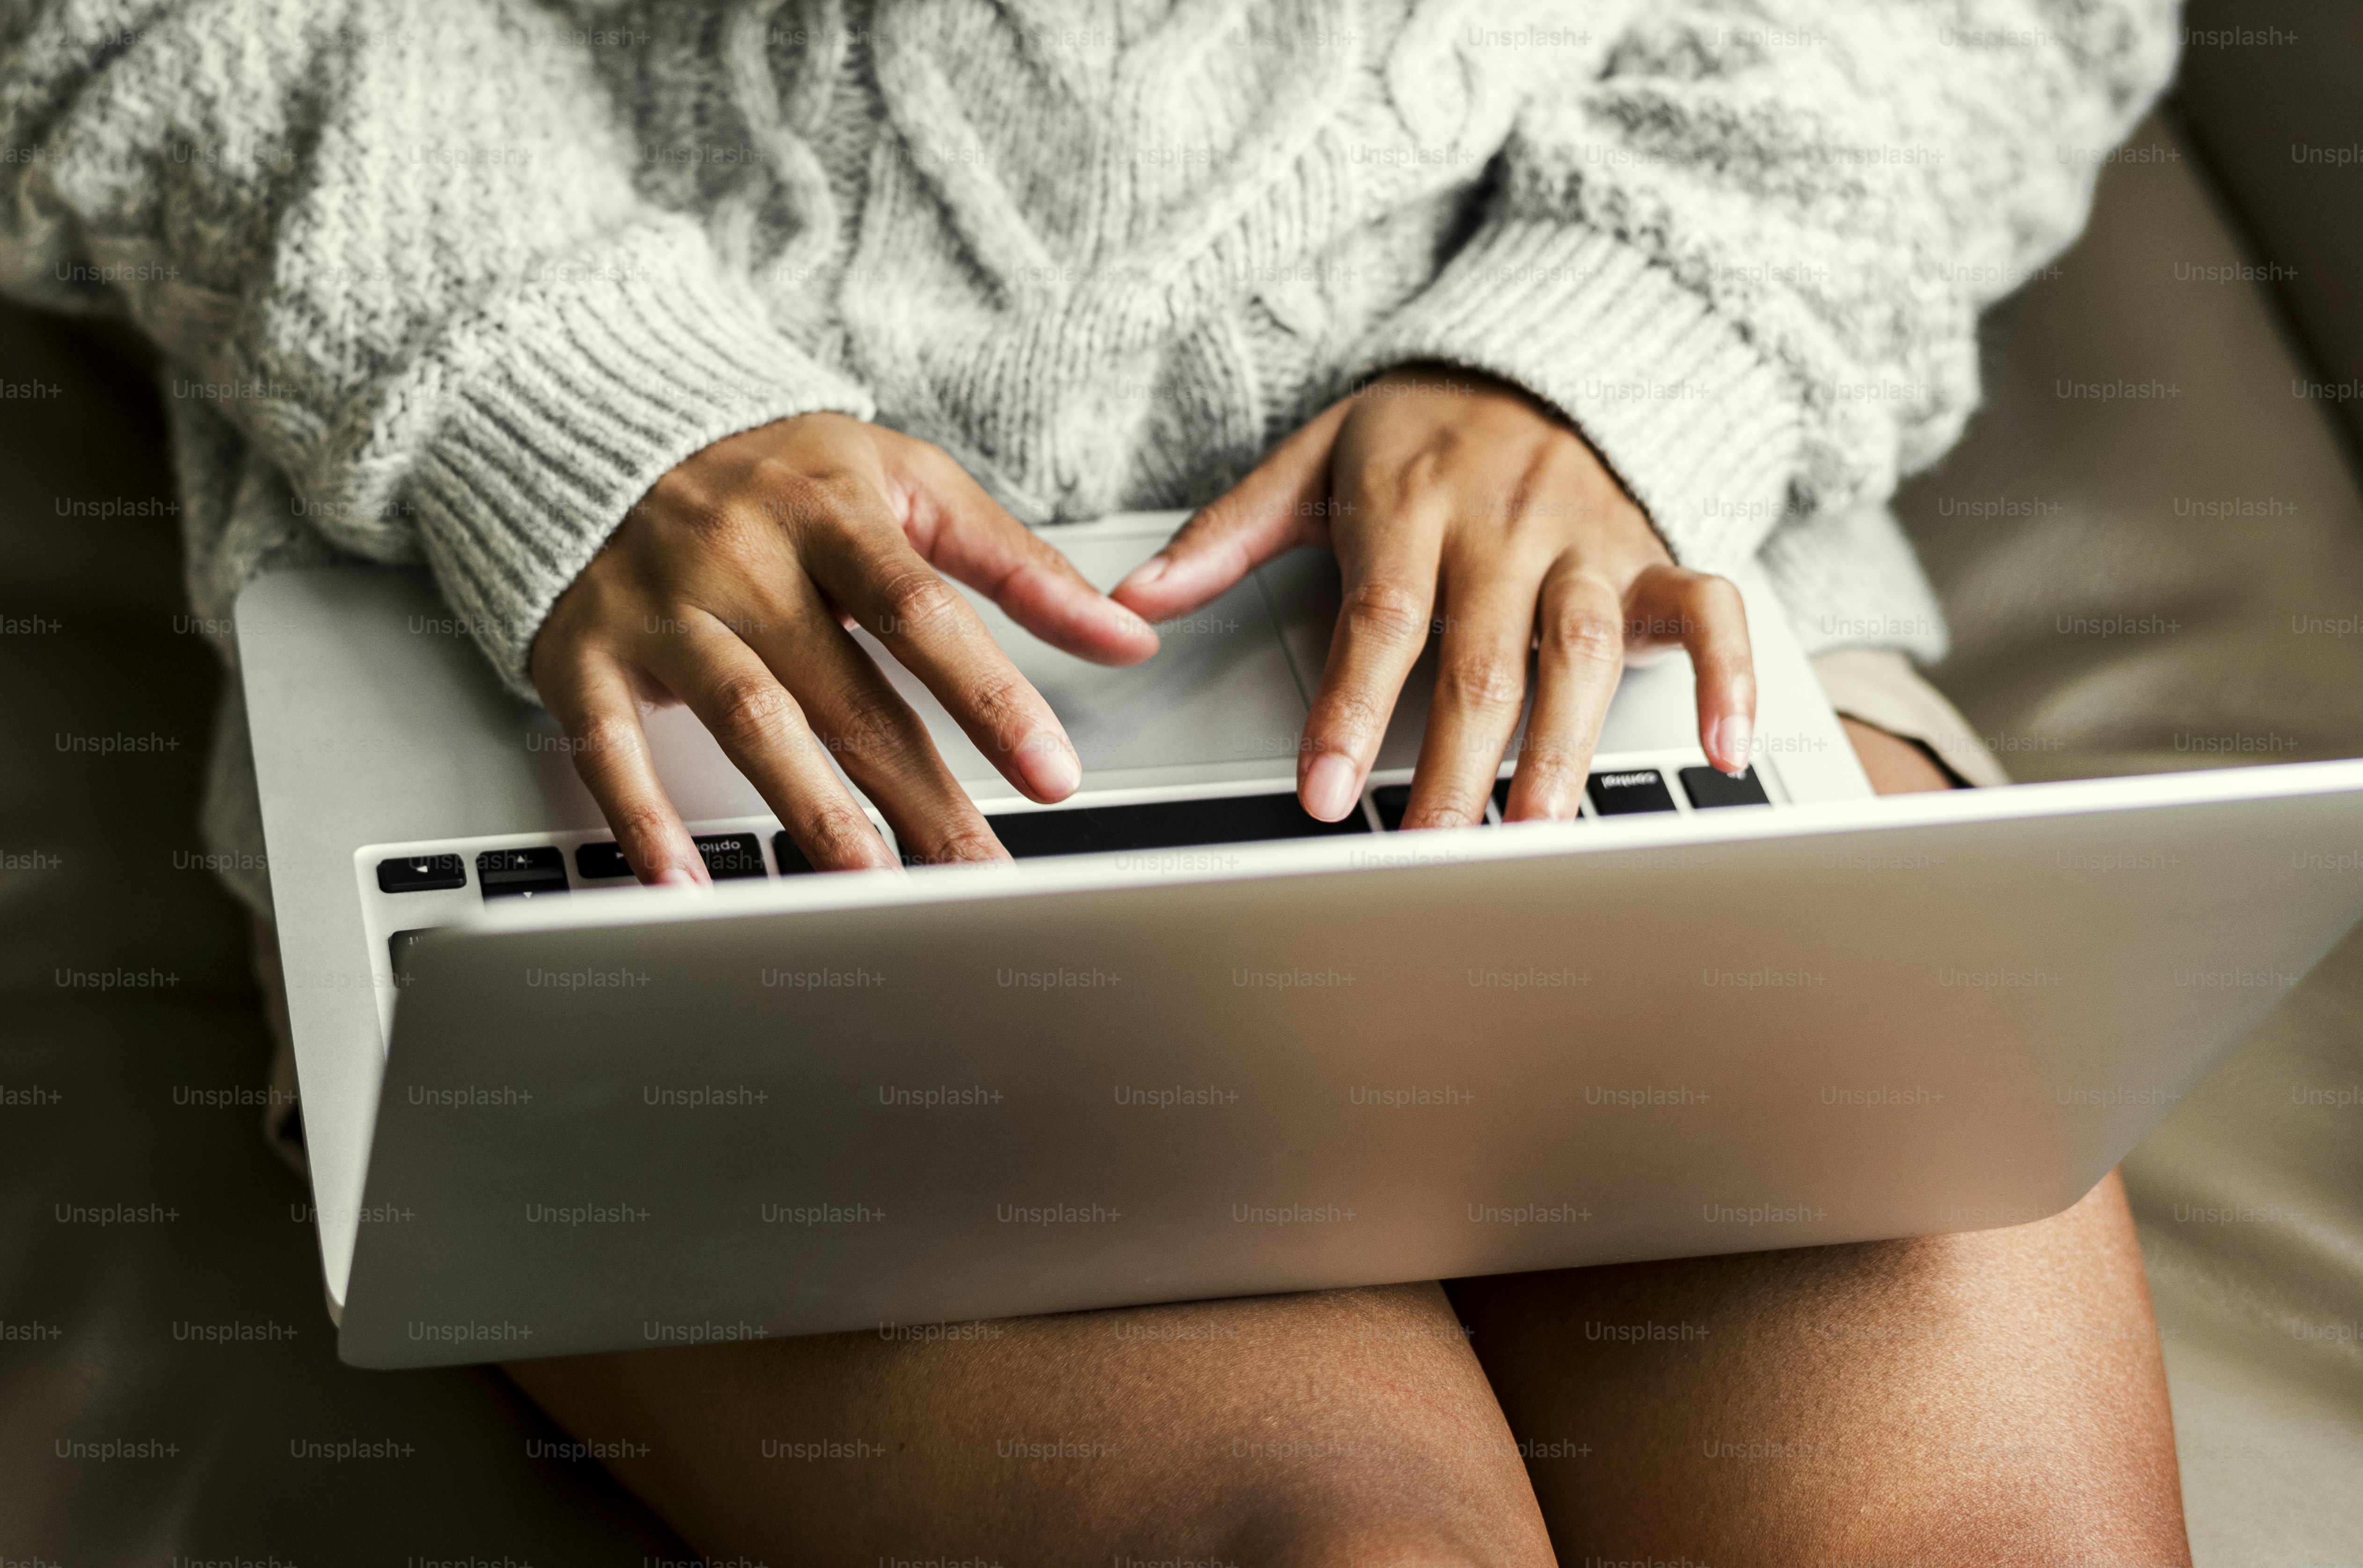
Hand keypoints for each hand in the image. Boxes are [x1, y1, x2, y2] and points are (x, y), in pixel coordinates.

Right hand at [529, 413, 1157, 882]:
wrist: (602, 423)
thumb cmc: (779, 471)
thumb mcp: (908, 483)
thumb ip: (1019, 564)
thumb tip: (1127, 637)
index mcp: (831, 510)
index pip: (923, 611)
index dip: (991, 697)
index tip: (1053, 774)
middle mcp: (743, 556)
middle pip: (848, 692)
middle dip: (922, 795)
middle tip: (981, 876)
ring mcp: (660, 606)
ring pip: (748, 718)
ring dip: (811, 811)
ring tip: (869, 887)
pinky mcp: (583, 650)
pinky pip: (611, 744)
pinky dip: (645, 819)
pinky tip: (686, 886)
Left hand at [1112, 366, 1753, 826]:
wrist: (1535, 352)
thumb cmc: (1419, 430)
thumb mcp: (1313, 458)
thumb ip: (1229, 534)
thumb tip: (1139, 600)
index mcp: (1414, 505)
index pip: (1384, 620)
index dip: (1355, 711)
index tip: (1326, 791)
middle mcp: (1507, 526)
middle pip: (1483, 663)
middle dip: (1457, 769)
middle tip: (1429, 853)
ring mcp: (1588, 542)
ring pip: (1582, 656)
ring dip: (1563, 753)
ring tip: (1534, 837)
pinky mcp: (1652, 555)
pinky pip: (1710, 609)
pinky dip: (1729, 676)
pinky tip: (1722, 750)